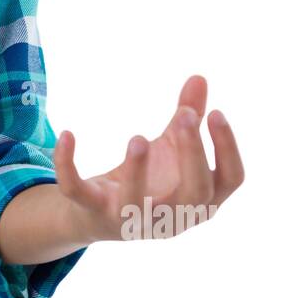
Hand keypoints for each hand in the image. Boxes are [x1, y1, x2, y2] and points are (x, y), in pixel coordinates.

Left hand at [52, 75, 243, 241]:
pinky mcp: (94, 212)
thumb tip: (199, 78)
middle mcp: (172, 217)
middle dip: (192, 154)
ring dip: (136, 171)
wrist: (99, 215)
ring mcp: (132, 220)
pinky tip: (67, 134)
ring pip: (136, 204)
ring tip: (137, 138)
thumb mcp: (170, 147)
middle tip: (185, 116)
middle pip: (194, 194)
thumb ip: (186, 117)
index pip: (230, 180)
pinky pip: (78, 192)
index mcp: (201, 201)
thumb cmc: (150, 180)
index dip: (228, 149)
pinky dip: (68, 164)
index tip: (216, 113)